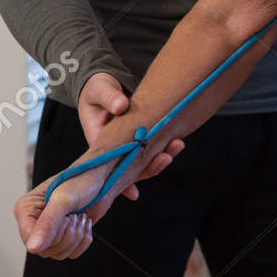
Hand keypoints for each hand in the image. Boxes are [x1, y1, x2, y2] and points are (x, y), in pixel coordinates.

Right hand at [14, 136, 185, 258]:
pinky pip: (72, 253)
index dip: (51, 236)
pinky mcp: (64, 236)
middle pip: (46, 251)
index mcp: (25, 210)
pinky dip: (84, 240)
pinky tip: (84, 222)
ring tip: (80, 216)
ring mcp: (50, 230)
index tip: (64, 219)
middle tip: (74, 214)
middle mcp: (35, 222)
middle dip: (67, 234)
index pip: (31, 242)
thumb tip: (33, 248)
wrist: (102, 178)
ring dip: (77, 236)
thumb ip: (47, 224)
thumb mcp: (63, 200)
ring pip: (59, 254)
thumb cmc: (81, 180)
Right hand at [77, 72, 176, 186]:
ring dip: (161, 157)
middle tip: (165, 158)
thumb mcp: (99, 91)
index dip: (120, 181)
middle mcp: (115, 149)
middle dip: (149, 168)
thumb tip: (121, 106)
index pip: (107, 168)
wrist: (107, 85)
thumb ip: (109, 98)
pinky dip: (165, 146)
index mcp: (98, 142)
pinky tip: (178, 141)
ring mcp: (130, 144)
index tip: (133, 192)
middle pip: (130, 169)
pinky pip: (153, 147)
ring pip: (145, 160)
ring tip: (177, 144)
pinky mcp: (141, 137)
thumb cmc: (98, 90)